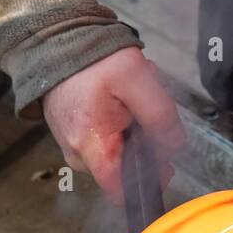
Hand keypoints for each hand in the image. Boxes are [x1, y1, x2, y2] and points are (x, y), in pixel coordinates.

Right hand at [42, 47, 184, 199]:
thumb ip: (160, 116)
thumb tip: (174, 145)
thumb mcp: (138, 79)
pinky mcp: (74, 137)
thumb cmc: (95, 60)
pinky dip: (118, 124)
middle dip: (143, 145)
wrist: (58, 41)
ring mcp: (73, 148)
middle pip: (124, 171)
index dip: (148, 182)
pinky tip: (118, 99)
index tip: (163, 163)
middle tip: (144, 110)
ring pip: (117, 155)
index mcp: (92, 147)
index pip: (121, 192)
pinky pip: (105, 142)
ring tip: (129, 98)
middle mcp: (78, 156)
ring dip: (133, 131)